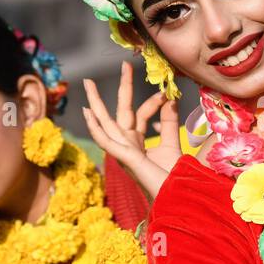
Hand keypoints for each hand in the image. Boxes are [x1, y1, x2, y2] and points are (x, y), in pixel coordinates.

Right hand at [81, 62, 180, 200]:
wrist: (176, 197)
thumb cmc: (173, 177)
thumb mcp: (172, 143)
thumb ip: (169, 123)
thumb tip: (171, 99)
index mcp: (138, 143)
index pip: (140, 116)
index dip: (152, 102)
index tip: (167, 94)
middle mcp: (128, 146)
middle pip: (119, 113)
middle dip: (120, 90)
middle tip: (123, 65)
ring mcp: (123, 151)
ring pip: (105, 123)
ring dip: (96, 103)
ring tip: (88, 84)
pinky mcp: (124, 157)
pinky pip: (106, 140)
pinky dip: (96, 127)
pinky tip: (88, 113)